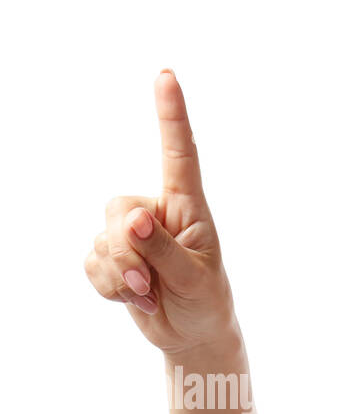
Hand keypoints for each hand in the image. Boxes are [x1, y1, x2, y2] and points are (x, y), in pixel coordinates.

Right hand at [83, 70, 238, 354]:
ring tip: (150, 295)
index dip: (171, 116)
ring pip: (102, 239)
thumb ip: (162, 249)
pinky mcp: (114, 257)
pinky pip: (92, 263)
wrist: (192, 337)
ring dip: (121, 275)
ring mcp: (133, 235)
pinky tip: (136, 300)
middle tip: (149, 284)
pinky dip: (110, 287)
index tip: (166, 76)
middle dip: (127, 250)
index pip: (179, 155)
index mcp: (189, 210)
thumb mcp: (194, 280)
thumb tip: (134, 219)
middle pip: (118, 209)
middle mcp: (158, 213)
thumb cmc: (205, 303)